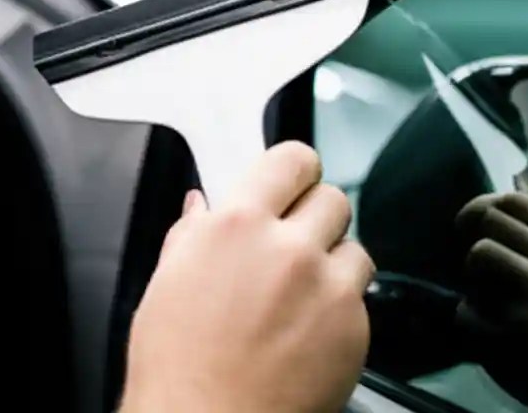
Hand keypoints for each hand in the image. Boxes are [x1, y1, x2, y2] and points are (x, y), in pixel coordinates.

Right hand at [120, 142, 373, 412]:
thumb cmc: (177, 368)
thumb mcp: (165, 285)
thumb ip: (191, 234)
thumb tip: (201, 205)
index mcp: (236, 225)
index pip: (292, 159)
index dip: (295, 171)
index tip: (293, 183)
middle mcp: (288, 246)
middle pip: (332, 198)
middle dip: (315, 218)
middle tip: (294, 247)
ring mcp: (327, 287)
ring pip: (356, 248)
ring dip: (335, 264)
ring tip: (302, 298)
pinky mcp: (355, 327)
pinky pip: (362, 299)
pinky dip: (343, 310)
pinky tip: (309, 333)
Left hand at [455, 192, 527, 412]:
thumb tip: (512, 196)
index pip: (522, 203)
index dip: (485, 206)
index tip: (471, 223)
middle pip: (494, 222)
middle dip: (478, 239)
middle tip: (482, 267)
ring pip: (479, 255)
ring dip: (475, 278)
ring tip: (489, 299)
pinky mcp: (512, 335)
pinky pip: (466, 310)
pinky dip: (471, 320)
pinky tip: (491, 334)